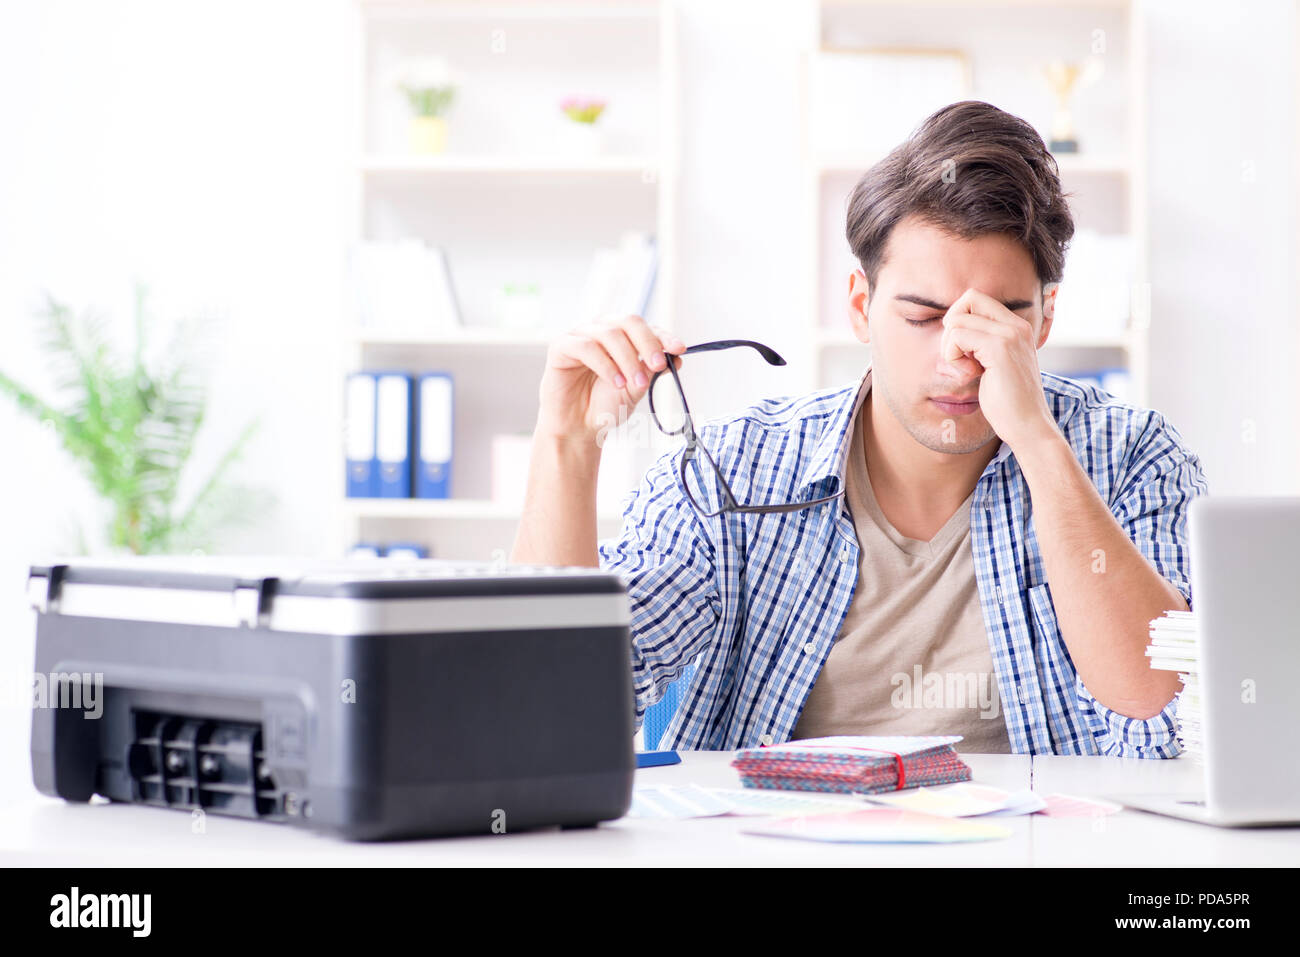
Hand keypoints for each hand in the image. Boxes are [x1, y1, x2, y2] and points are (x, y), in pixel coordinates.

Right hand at [538, 314, 685, 444]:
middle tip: (658, 365)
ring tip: (635, 383)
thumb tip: (676, 357)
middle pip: (628, 321)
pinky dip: (605, 364)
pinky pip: (586, 346)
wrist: (579, 428)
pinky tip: (615, 382)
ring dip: (627, 359)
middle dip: (647, 343)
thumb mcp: (636, 389)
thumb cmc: (604, 406)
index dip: (663, 336)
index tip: (679, 349)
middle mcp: (601, 331)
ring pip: (609, 333)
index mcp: (621, 337)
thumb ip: (652, 371)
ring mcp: (580, 336)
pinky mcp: (561, 347)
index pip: (645, 328)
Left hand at [939, 288, 1058, 451]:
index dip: (959, 319)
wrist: (1028, 425)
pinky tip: (969, 374)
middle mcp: (1016, 325)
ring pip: (957, 320)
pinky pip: (957, 336)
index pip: (977, 299)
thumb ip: (978, 345)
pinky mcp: (1000, 348)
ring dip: (950, 347)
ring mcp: (1010, 334)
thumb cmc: (1008, 403)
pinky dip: (952, 356)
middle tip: (958, 356)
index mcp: (1016, 328)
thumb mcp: (992, 365)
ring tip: (967, 370)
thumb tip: (949, 329)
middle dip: (951, 327)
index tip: (963, 349)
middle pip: (968, 299)